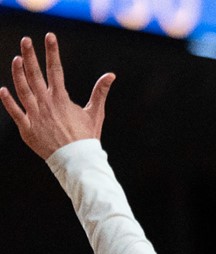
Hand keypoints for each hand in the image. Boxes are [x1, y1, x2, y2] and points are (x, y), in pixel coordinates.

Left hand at [0, 33, 114, 159]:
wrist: (77, 160)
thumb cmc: (87, 137)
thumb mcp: (95, 113)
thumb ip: (100, 92)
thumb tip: (111, 74)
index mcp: (62, 99)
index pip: (56, 69)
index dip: (53, 52)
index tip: (49, 37)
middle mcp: (46, 104)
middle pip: (35, 75)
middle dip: (30, 55)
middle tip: (26, 40)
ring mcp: (35, 115)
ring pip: (22, 90)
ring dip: (18, 73)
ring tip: (16, 58)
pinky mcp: (27, 128)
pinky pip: (14, 112)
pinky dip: (8, 100)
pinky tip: (3, 89)